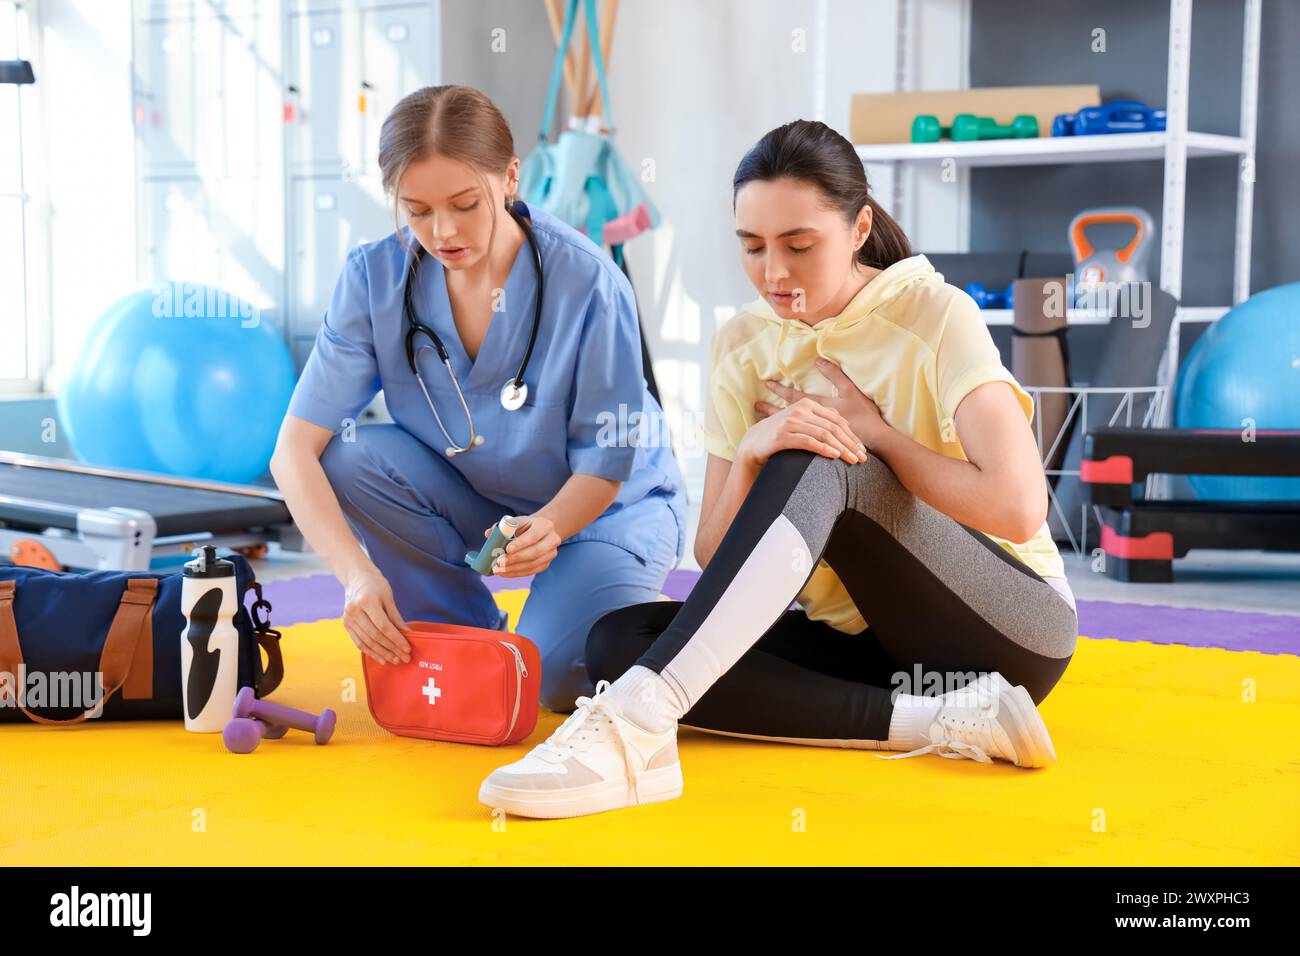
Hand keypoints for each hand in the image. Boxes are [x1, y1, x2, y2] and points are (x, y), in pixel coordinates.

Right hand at [341, 566, 410, 664]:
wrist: (356, 578)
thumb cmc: (375, 585)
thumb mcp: (388, 597)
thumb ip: (396, 617)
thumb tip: (407, 634)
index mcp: (366, 601)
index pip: (383, 626)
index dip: (396, 639)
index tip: (407, 648)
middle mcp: (354, 611)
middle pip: (375, 636)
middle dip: (391, 649)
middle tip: (405, 658)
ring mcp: (348, 619)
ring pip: (367, 642)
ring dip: (382, 654)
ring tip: (395, 660)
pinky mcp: (346, 625)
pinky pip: (359, 643)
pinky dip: (371, 652)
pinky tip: (381, 658)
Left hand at [485, 513, 559, 577]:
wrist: (540, 532)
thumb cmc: (524, 526)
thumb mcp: (516, 522)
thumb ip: (503, 527)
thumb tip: (488, 533)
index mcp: (545, 525)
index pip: (533, 535)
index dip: (521, 543)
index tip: (507, 549)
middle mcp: (552, 540)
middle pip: (535, 552)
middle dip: (515, 559)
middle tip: (499, 562)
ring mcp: (551, 554)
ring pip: (532, 564)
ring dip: (513, 568)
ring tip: (498, 570)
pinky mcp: (546, 564)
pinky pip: (531, 571)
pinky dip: (516, 573)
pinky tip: (504, 573)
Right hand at [738, 390, 866, 469]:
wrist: (753, 444)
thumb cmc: (781, 437)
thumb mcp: (800, 424)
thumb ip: (818, 422)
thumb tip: (842, 427)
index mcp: (807, 404)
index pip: (836, 419)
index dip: (851, 435)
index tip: (862, 449)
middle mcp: (800, 409)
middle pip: (833, 427)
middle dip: (850, 443)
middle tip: (863, 458)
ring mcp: (791, 421)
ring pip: (824, 434)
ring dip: (841, 448)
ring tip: (853, 460)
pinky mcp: (783, 435)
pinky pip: (809, 442)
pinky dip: (823, 449)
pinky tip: (834, 456)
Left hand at [757, 359, 888, 451]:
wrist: (876, 441)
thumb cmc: (865, 415)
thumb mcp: (851, 391)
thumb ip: (835, 375)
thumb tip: (817, 360)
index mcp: (821, 406)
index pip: (796, 397)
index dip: (781, 390)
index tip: (766, 383)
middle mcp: (815, 420)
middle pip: (788, 414)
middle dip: (771, 409)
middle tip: (754, 407)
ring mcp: (817, 434)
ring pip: (792, 428)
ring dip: (776, 423)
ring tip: (760, 422)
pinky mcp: (821, 445)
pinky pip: (800, 442)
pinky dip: (788, 439)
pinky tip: (778, 441)